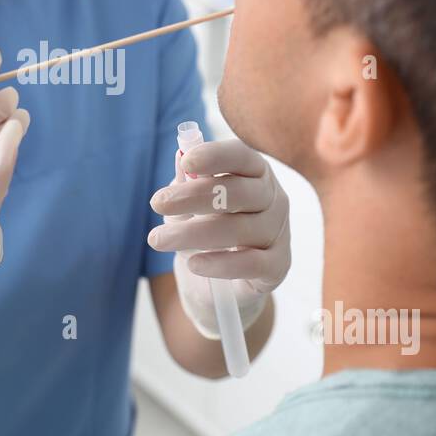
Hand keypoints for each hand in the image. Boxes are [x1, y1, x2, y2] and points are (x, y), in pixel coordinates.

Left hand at [147, 140, 290, 338]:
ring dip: (192, 233)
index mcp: (255, 172)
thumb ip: (187, 179)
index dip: (215, 156)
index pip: (241, 156)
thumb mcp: (189, 202)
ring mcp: (278, 232)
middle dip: (194, 196)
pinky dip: (221, 264)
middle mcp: (273, 198)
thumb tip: (180, 154)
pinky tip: (194, 264)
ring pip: (238, 229)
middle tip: (156, 202)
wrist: (222, 281)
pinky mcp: (278, 265)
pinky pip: (252, 263)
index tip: (186, 161)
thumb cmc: (206, 227)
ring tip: (157, 239)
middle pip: (238, 192)